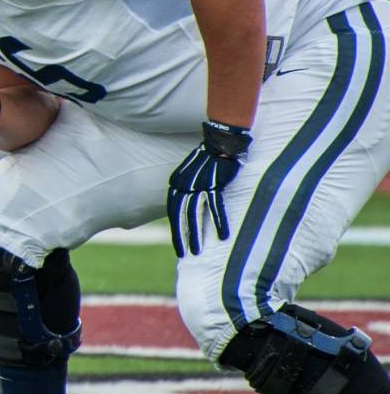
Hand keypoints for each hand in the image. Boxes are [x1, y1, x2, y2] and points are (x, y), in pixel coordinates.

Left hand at [167, 121, 250, 256]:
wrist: (221, 140)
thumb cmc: (208, 158)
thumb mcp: (192, 173)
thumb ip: (188, 189)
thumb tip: (189, 206)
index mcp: (176, 182)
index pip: (172, 210)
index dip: (175, 227)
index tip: (178, 243)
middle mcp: (184, 184)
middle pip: (179, 215)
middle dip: (180, 236)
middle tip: (183, 254)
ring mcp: (198, 184)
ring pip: (194, 213)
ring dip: (196, 233)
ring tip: (197, 250)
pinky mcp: (214, 183)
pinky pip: (215, 206)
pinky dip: (218, 221)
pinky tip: (222, 235)